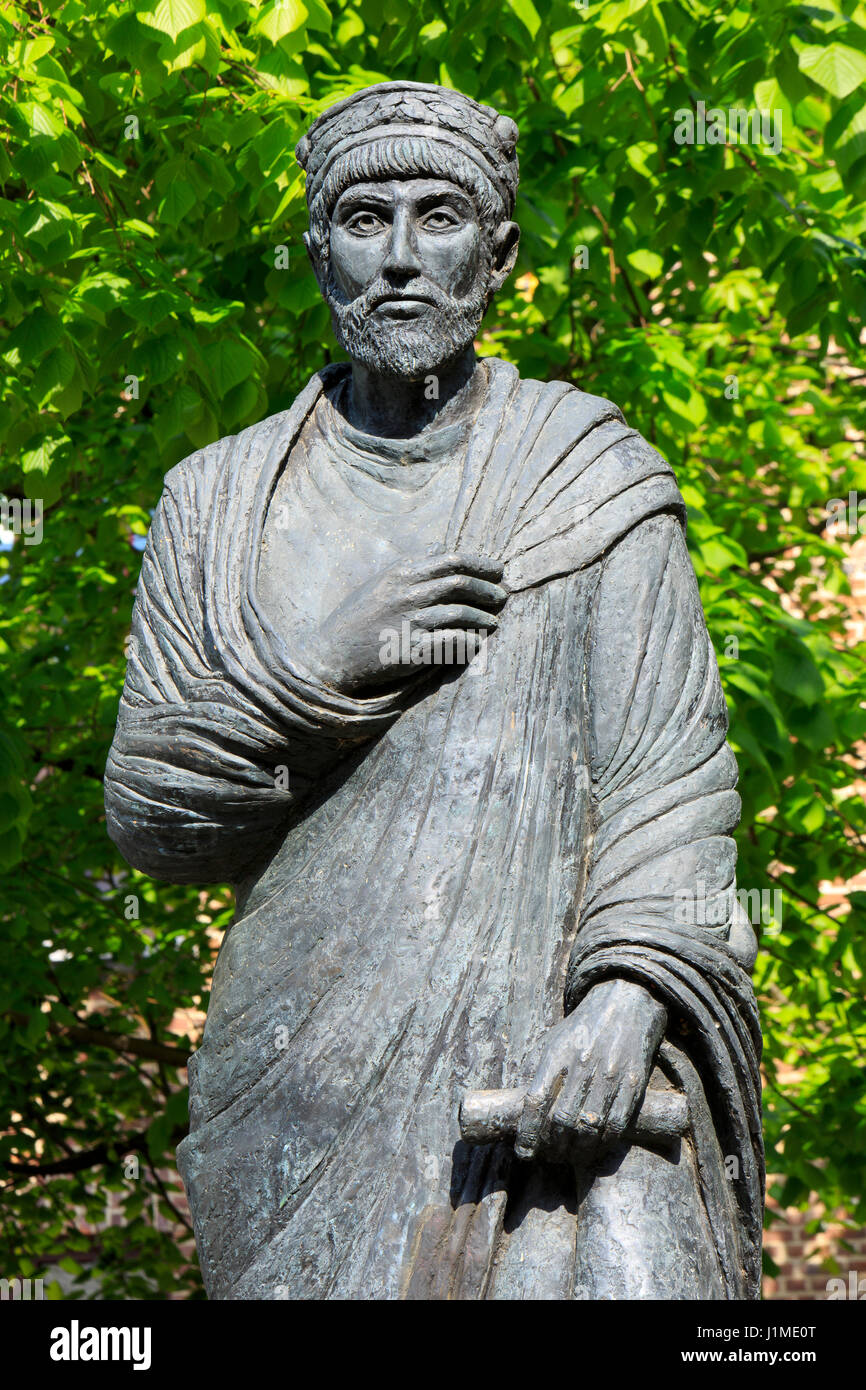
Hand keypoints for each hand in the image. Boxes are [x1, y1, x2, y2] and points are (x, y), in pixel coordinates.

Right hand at [311, 550, 505, 691]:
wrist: (332, 655)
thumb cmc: (357, 618)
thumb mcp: (379, 582)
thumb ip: (409, 565)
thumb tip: (438, 547)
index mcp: (401, 573)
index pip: (452, 559)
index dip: (481, 564)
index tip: (498, 571)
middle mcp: (407, 594)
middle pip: (460, 583)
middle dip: (488, 590)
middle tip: (502, 597)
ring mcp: (410, 621)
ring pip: (460, 612)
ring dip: (483, 617)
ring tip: (493, 622)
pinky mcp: (413, 650)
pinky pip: (453, 641)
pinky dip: (470, 640)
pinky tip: (476, 642)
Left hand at [514, 978, 667, 1163]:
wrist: (628, 1003)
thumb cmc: (585, 1027)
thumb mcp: (555, 1040)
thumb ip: (540, 1071)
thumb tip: (521, 1111)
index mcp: (558, 1053)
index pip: (536, 1100)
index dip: (527, 1131)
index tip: (523, 1151)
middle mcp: (583, 1065)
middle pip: (563, 1119)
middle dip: (553, 1147)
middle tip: (549, 1157)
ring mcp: (610, 1075)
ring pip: (590, 1127)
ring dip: (577, 1151)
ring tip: (569, 1158)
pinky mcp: (633, 1083)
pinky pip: (617, 1124)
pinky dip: (603, 1144)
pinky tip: (594, 1149)